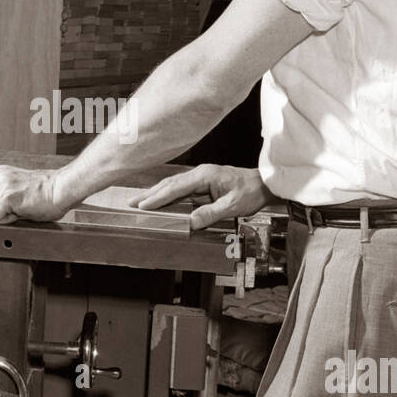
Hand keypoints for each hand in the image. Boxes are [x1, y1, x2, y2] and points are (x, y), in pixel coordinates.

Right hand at [131, 163, 268, 230]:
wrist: (263, 184)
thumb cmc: (250, 192)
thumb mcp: (232, 206)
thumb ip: (211, 213)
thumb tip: (191, 222)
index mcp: (205, 176)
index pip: (176, 187)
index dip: (158, 197)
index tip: (143, 205)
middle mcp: (200, 174)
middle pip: (170, 184)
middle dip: (150, 194)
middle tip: (133, 203)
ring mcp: (201, 177)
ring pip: (173, 185)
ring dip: (156, 193)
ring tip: (140, 201)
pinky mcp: (203, 183)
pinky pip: (181, 189)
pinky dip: (168, 194)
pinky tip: (160, 200)